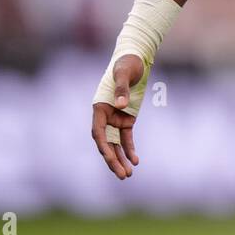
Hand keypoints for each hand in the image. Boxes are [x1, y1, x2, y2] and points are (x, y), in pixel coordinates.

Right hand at [91, 53, 144, 179]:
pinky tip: (135, 161)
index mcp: (99, 108)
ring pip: (116, 144)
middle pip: (106, 143)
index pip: (98, 132)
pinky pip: (126, 138)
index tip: (109, 157)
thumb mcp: (124, 74)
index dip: (103, 145)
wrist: (134, 59)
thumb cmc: (126, 64)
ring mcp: (115, 119)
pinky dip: (130, 149)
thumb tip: (120, 105)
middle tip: (122, 175)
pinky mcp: (127, 119)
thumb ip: (121, 89)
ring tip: (128, 175)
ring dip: (121, 159)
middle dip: (113, 160)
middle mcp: (105, 117)